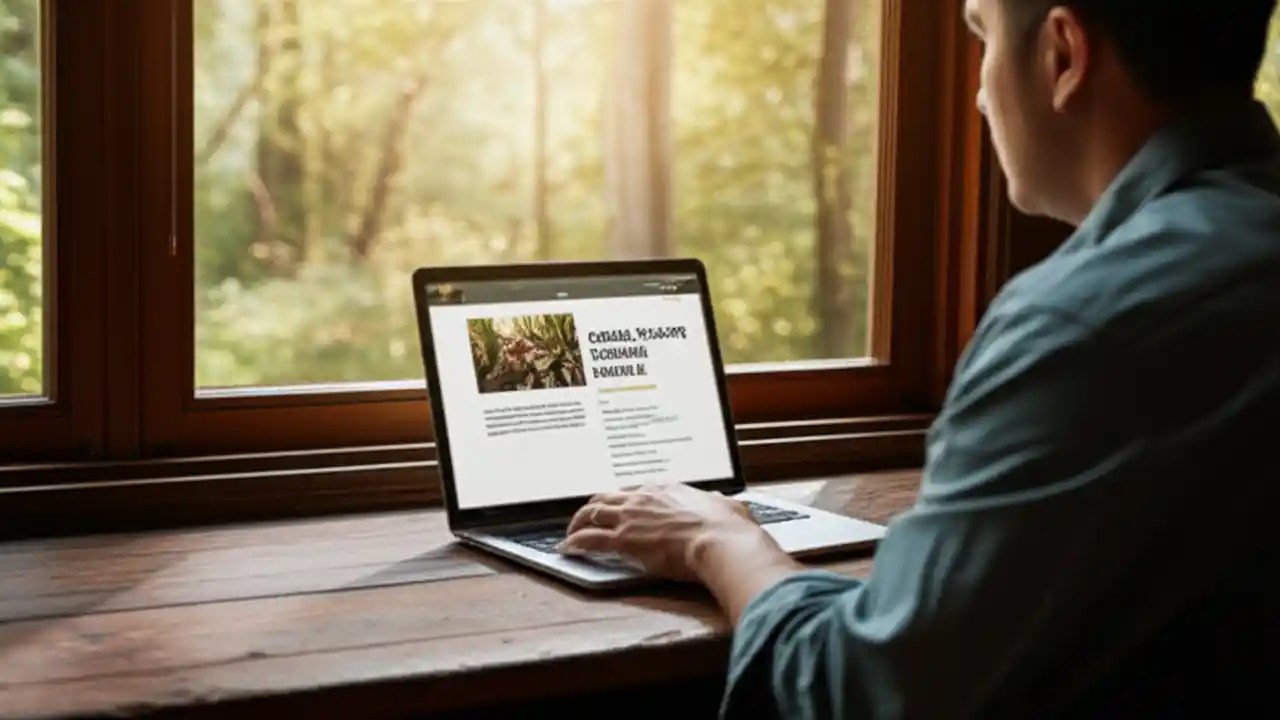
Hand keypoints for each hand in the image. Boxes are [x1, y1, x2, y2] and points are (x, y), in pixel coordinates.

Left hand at [559, 483, 783, 581]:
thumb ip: (722, 505)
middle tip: (587, 517)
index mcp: (667, 489)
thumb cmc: (728, 528)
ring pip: (592, 513)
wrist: (720, 541)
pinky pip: (590, 539)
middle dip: (594, 506)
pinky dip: (575, 543)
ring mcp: (631, 517)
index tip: (620, 507)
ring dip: (578, 522)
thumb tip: (730, 505)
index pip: (636, 490)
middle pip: (607, 497)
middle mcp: (644, 497)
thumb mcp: (729, 507)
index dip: (624, 499)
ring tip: (571, 532)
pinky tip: (567, 548)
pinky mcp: (624, 539)